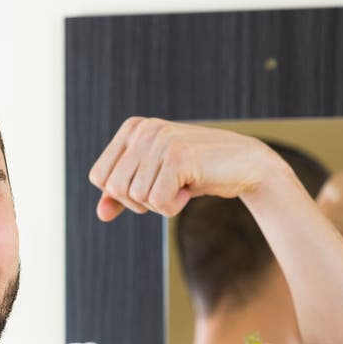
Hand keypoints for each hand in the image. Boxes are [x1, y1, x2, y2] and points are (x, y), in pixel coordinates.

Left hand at [88, 117, 279, 220]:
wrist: (243, 165)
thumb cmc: (196, 173)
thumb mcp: (153, 180)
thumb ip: (123, 195)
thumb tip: (101, 214)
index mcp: (132, 128)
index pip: (99, 176)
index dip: (120, 194)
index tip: (149, 185)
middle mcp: (143, 130)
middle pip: (115, 189)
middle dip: (140, 202)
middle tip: (166, 188)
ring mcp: (160, 141)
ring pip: (137, 198)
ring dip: (161, 204)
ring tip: (181, 185)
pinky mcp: (178, 157)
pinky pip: (159, 202)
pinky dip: (174, 207)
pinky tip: (190, 189)